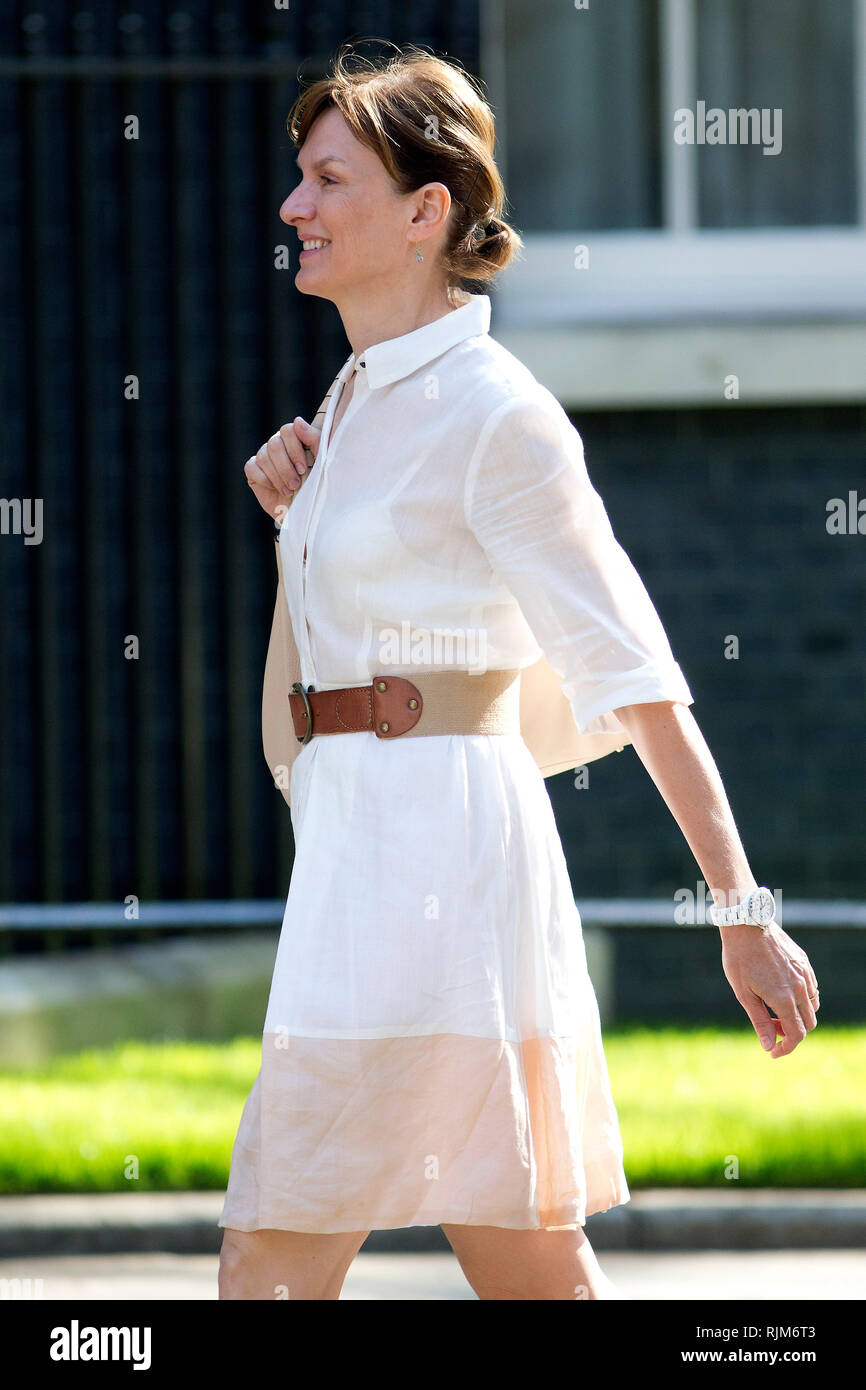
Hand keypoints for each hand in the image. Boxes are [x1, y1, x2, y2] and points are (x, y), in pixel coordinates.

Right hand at [243, 417, 320, 521]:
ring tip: (289, 490)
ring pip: (263, 457)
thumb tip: (298, 421)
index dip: (294, 448)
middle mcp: (278, 444)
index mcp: (295, 439)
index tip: (303, 468)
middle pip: (274, 444)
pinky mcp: (253, 470)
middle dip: (286, 467)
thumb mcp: (322, 463)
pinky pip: (252, 467)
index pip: (288, 430)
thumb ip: (314, 440)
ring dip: (277, 476)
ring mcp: (264, 456)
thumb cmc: (316, 486)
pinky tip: (275, 488)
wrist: (305, 512)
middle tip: (296, 483)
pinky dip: (264, 478)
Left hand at [720, 921, 818, 1057]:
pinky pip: (812, 989)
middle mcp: (800, 987)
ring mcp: (804, 974)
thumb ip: (759, 1021)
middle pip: (808, 1023)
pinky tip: (782, 991)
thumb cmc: (739, 958)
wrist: (746, 924)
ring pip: (812, 1006)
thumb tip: (769, 1046)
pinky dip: (802, 999)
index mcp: (784, 998)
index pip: (796, 1034)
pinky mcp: (804, 963)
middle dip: (791, 1032)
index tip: (773, 1052)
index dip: (786, 1048)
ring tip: (774, 1008)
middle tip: (770, 1026)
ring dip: (798, 1015)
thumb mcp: (743, 993)